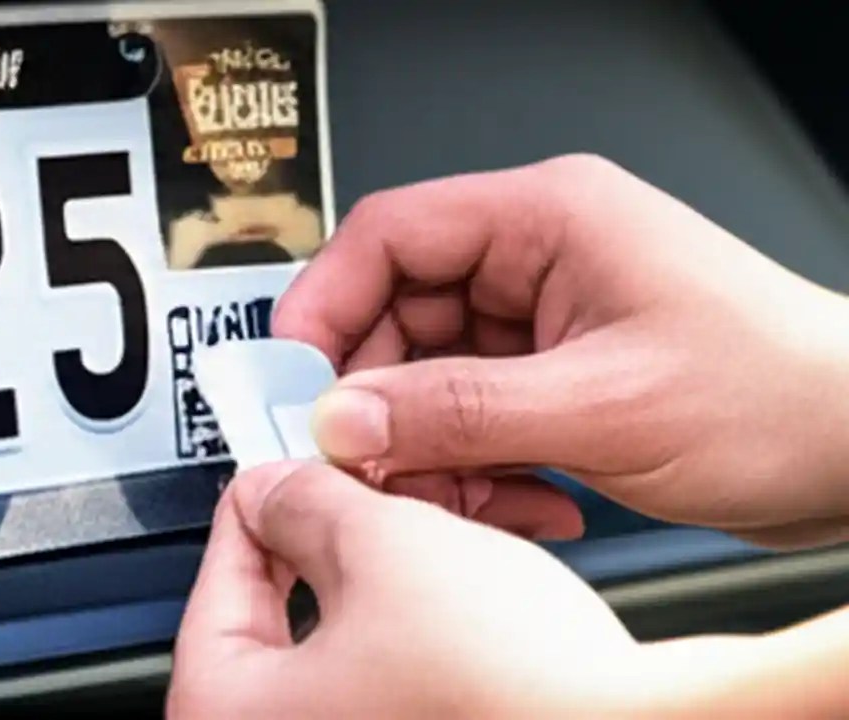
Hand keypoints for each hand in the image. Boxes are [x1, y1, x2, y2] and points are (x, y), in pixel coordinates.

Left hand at [167, 461, 646, 718]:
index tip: (298, 463)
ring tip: (460, 515)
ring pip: (360, 622)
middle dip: (355, 524)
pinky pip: (404, 660)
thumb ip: (304, 500)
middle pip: (293, 598)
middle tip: (383, 482)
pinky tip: (491, 567)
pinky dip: (437, 607)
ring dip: (411, 554)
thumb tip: (274, 488)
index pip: (217, 572)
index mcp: (232, 712)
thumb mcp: (383, 546)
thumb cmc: (513, 690)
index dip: (267, 497)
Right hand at [272, 154, 848, 547]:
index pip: (390, 236)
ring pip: (428, 381)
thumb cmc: (778, 393)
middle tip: (364, 465)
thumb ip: (458, 412)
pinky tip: (521, 503)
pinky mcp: (554, 380)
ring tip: (462, 500)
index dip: (326, 303)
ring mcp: (544, 325)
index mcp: (547, 220)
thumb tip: (347, 419)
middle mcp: (538, 262)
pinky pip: (470, 419)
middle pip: (398, 317)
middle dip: (378, 402)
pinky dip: (475, 470)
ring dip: (430, 451)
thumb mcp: (600, 406)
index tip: (291, 377)